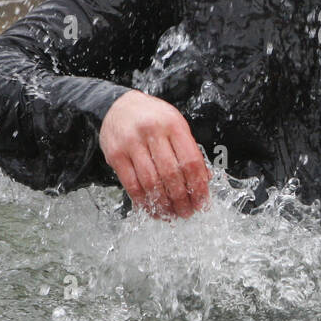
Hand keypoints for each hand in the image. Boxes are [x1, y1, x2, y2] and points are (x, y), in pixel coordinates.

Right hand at [99, 90, 210, 218]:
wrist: (119, 105)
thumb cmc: (153, 117)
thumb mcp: (176, 125)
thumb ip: (189, 150)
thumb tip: (205, 179)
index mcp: (173, 124)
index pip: (190, 161)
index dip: (198, 186)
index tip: (202, 202)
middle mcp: (152, 132)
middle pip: (171, 174)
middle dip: (182, 199)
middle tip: (187, 212)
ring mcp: (131, 143)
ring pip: (151, 182)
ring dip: (164, 204)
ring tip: (171, 214)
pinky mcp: (115, 155)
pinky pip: (132, 185)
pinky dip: (144, 201)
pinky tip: (152, 209)